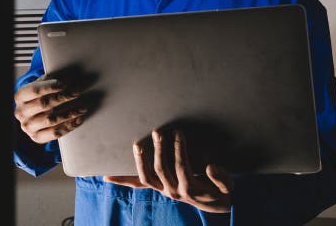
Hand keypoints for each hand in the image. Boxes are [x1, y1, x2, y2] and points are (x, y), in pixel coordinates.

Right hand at [13, 75, 88, 143]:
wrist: (31, 116)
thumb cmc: (37, 98)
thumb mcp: (40, 85)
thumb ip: (50, 81)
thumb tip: (67, 78)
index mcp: (20, 97)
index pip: (35, 90)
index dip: (51, 87)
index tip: (64, 84)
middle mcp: (21, 112)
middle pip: (44, 104)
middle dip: (63, 97)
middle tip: (76, 93)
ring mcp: (28, 127)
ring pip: (51, 120)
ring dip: (70, 113)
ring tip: (82, 108)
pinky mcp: (36, 138)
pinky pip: (55, 133)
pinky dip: (69, 126)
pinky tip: (78, 119)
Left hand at [104, 129, 232, 213]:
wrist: (216, 205)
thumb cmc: (222, 190)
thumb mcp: (228, 185)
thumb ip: (221, 177)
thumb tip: (210, 167)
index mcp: (190, 188)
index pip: (181, 167)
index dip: (180, 150)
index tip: (179, 133)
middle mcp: (173, 191)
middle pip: (162, 169)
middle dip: (160, 149)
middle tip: (158, 131)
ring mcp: (163, 190)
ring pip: (147, 177)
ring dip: (140, 160)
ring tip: (138, 144)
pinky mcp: (157, 187)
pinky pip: (138, 184)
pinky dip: (122, 180)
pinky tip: (107, 176)